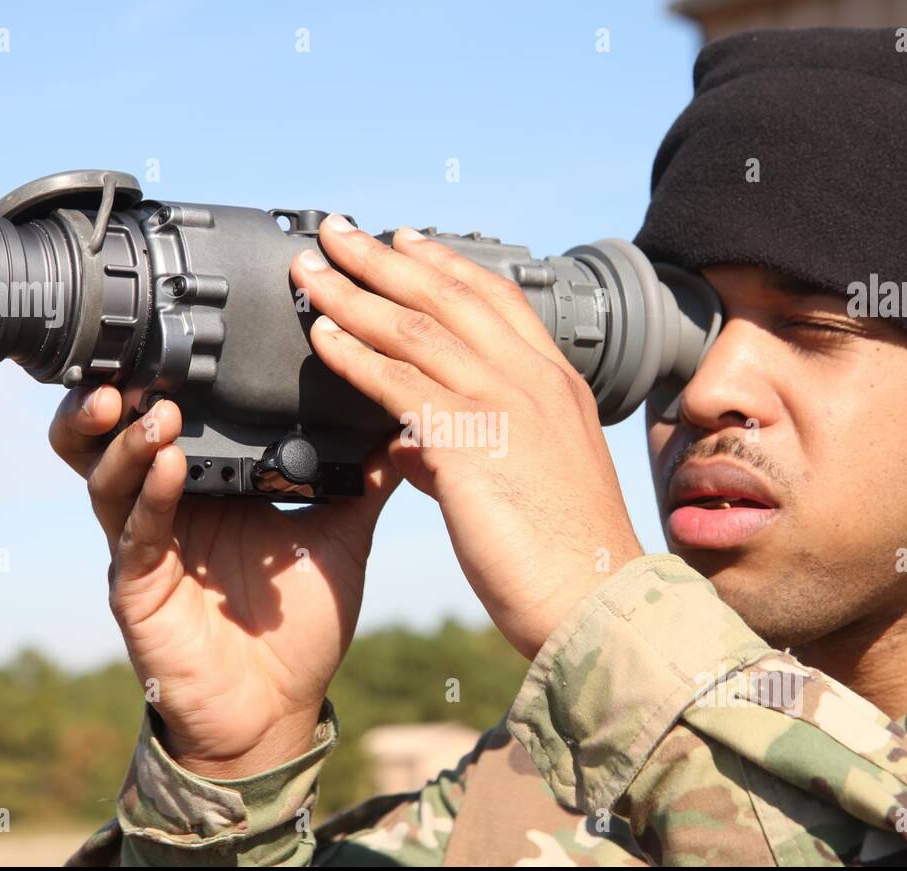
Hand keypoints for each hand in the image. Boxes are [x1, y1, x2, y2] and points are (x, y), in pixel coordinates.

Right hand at [48, 387, 398, 776]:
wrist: (278, 707)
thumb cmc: (300, 624)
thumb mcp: (343, 533)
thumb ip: (367, 476)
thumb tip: (408, 416)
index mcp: (210, 481)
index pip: (179, 410)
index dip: (176, 369)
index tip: (206, 320)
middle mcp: (167, 500)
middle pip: (116, 427)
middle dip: (120, 386)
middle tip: (144, 351)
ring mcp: (145, 539)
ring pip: (104, 470)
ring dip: (125, 434)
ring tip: (157, 407)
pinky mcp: (137, 582)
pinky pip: (134, 528)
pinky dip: (148, 491)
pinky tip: (169, 462)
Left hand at [291, 215, 643, 658]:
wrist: (597, 603)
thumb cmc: (564, 554)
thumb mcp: (524, 482)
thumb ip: (465, 449)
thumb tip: (408, 446)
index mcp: (555, 385)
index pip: (495, 300)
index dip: (443, 265)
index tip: (403, 240)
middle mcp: (534, 381)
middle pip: (448, 298)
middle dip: (384, 258)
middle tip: (335, 231)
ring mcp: (506, 405)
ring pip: (417, 330)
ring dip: (354, 294)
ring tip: (309, 271)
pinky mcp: (472, 442)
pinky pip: (400, 383)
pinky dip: (354, 356)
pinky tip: (320, 339)